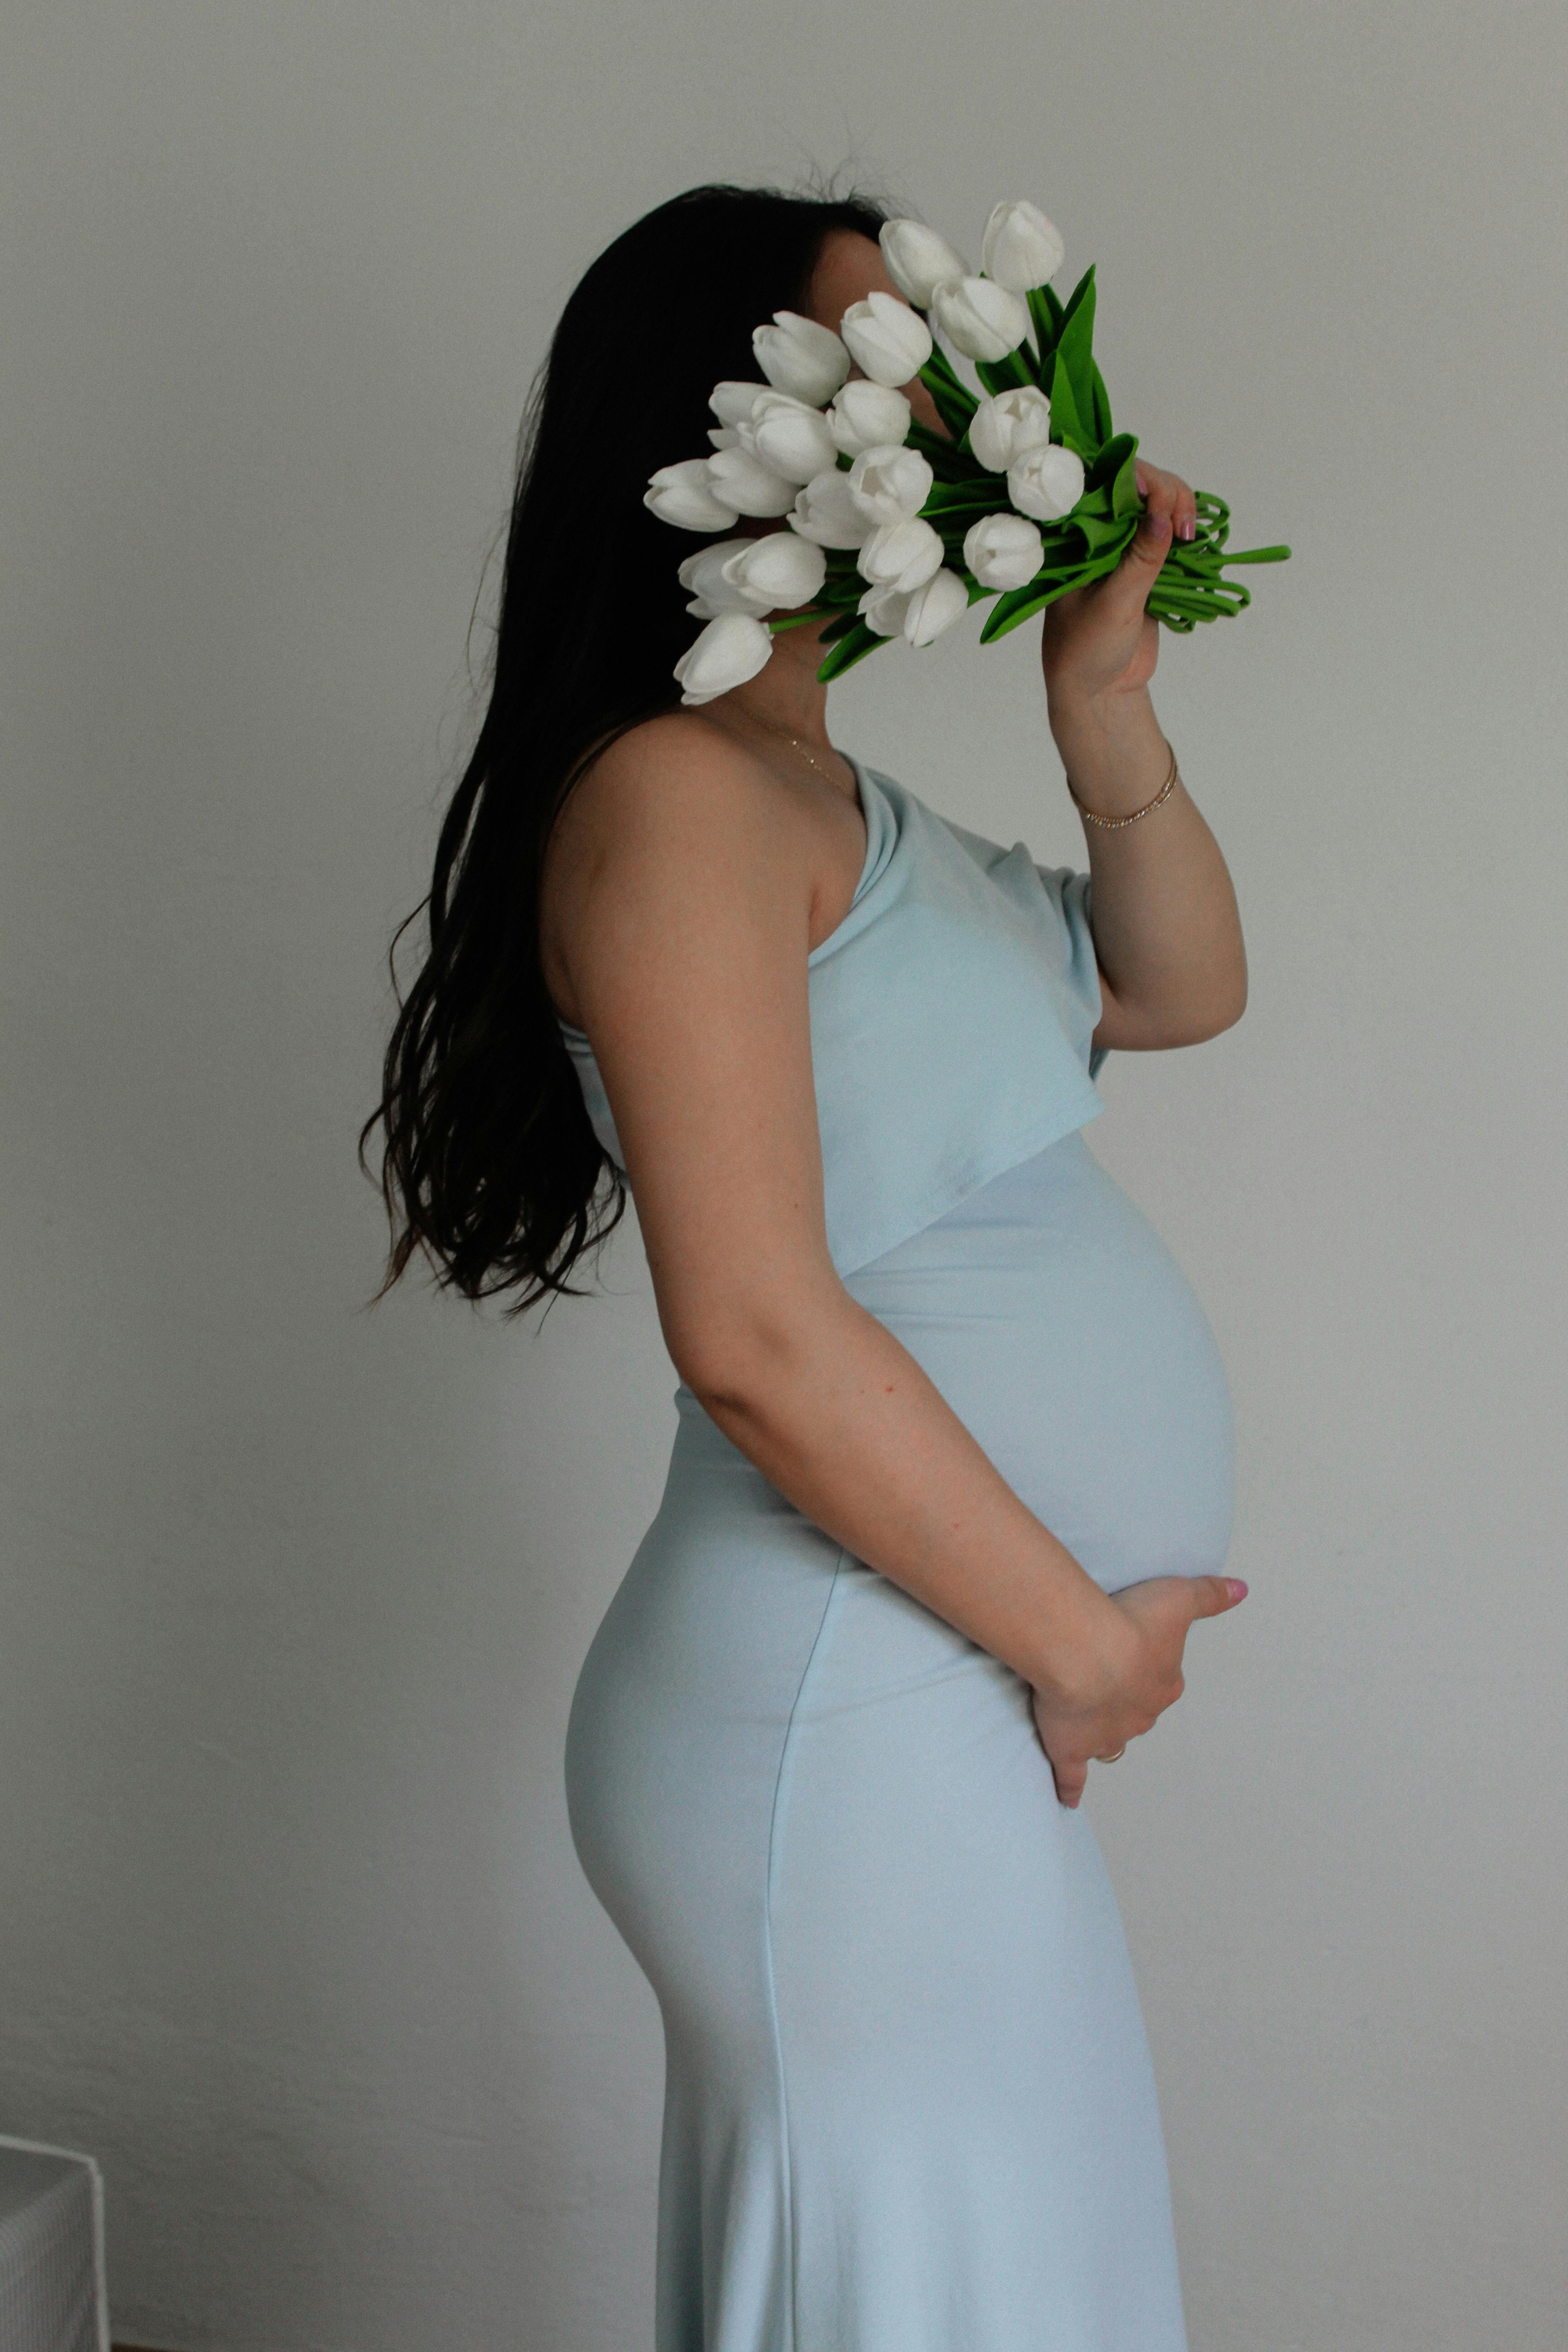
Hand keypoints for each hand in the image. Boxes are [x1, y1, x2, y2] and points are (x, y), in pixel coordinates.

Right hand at [1030, 1572, 1246, 1808]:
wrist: (1086, 1651)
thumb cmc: (1130, 1622)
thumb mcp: (1179, 1598)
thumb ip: (1210, 1594)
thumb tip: (1241, 1590)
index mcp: (1163, 1683)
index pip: (1162, 1681)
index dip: (1149, 1669)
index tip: (1134, 1654)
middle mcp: (1140, 1715)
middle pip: (1136, 1711)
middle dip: (1123, 1699)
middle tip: (1103, 1678)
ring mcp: (1106, 1735)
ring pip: (1109, 1740)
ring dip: (1100, 1734)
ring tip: (1087, 1723)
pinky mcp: (1071, 1749)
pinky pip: (1073, 1776)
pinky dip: (1071, 1787)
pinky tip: (1069, 1798)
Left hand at [1039, 461, 1198, 719]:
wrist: (1099, 693)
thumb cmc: (1087, 652)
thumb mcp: (1114, 605)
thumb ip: (1139, 560)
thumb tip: (1162, 514)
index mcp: (1075, 538)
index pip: (1105, 484)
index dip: (1139, 481)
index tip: (1162, 501)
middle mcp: (1098, 535)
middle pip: (1139, 488)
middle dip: (1168, 495)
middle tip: (1184, 527)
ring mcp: (1123, 549)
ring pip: (1159, 508)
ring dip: (1181, 511)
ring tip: (1191, 536)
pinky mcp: (1146, 567)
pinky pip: (1169, 537)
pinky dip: (1185, 533)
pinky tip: (1195, 541)